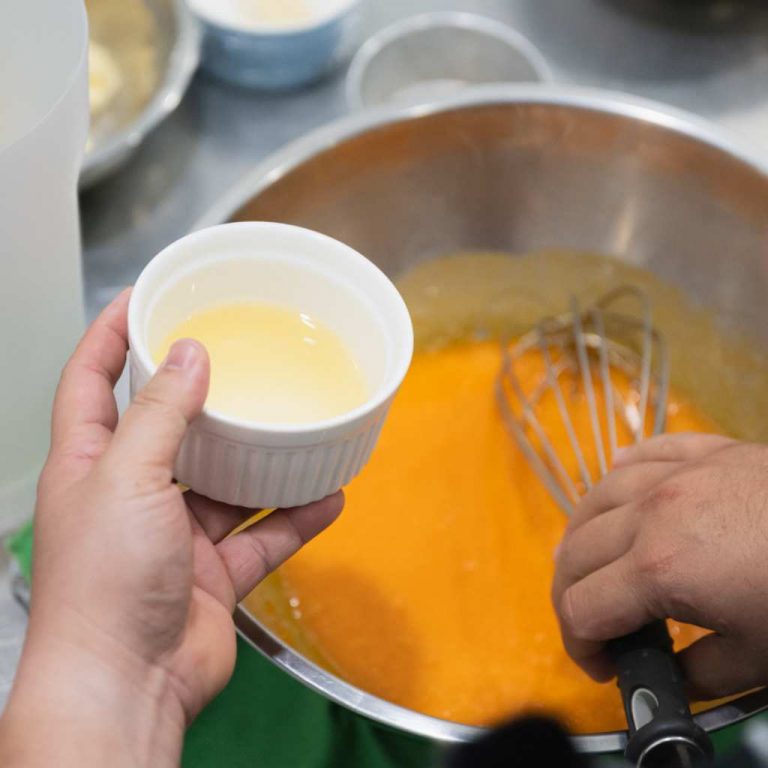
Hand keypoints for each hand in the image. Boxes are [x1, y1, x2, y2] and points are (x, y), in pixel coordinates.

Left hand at [0, 290, 342, 766]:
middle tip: (239, 356)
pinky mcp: (210, 573)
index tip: (145, 296)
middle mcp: (131, 494)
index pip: (91, 379)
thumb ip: (160, 415)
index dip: (112, 333)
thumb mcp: (127, 480)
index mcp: (90, 464)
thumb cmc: (101, 590)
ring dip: (262, 460)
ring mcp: (172, 535)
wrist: (126, 687)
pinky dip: (294, 518)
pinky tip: (326, 498)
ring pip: (225, 483)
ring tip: (298, 427)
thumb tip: (189, 355)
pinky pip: (261, 535)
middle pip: (168, 427)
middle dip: (202, 394)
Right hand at [552, 431, 767, 699]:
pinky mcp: (704, 451)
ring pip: (595, 498)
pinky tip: (623, 489)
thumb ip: (698, 673)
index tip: (605, 666)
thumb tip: (671, 673)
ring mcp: (676, 473)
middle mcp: (651, 512)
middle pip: (574, 553)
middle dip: (572, 597)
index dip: (581, 646)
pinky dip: (620, 477)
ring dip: (584, 539)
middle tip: (598, 626)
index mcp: (659, 567)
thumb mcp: (760, 659)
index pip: (581, 607)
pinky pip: (641, 453)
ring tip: (600, 564)